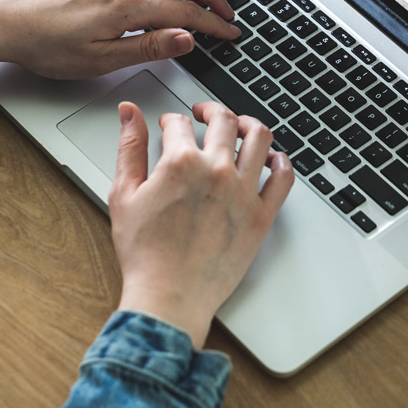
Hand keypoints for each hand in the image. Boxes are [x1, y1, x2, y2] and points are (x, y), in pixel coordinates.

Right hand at [108, 101, 293, 348]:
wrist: (168, 296)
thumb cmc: (144, 253)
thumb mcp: (124, 194)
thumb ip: (129, 148)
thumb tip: (129, 113)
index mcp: (181, 163)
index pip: (180, 124)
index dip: (171, 120)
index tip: (170, 125)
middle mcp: (216, 171)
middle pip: (223, 120)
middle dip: (211, 110)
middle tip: (205, 114)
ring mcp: (243, 193)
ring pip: (259, 138)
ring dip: (248, 124)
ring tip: (240, 126)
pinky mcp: (261, 216)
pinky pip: (283, 178)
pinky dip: (281, 161)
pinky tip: (272, 158)